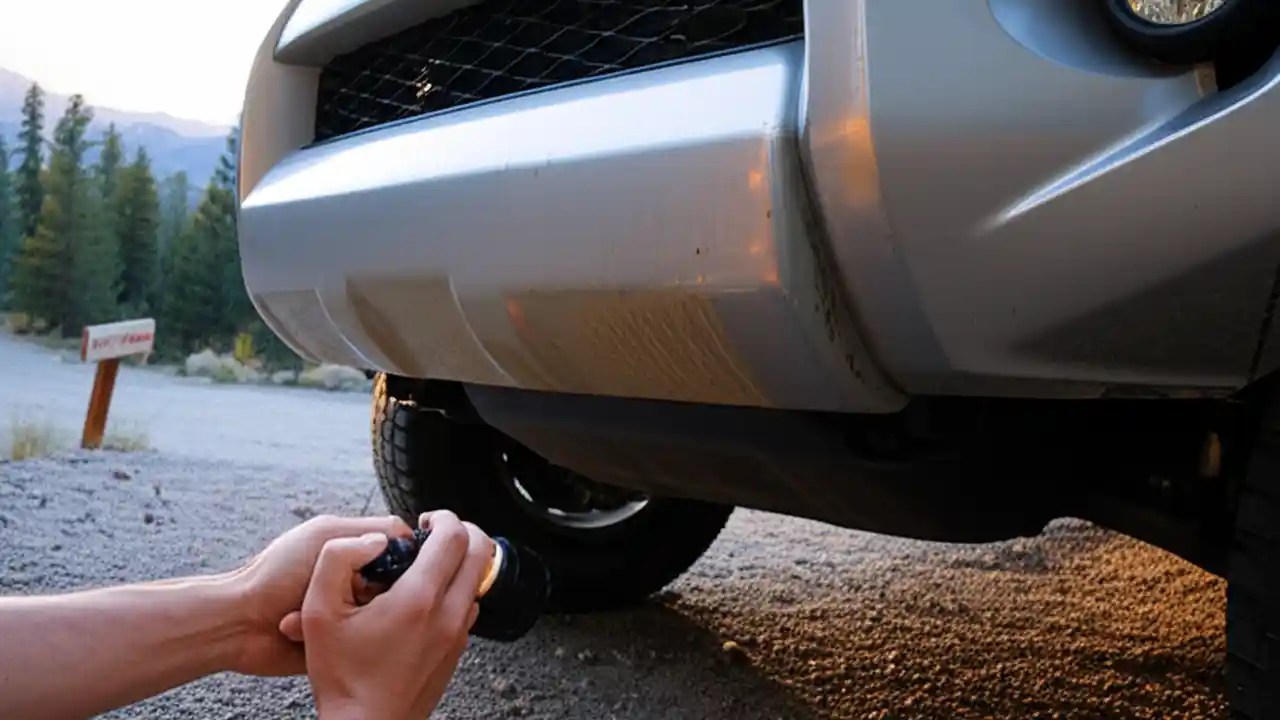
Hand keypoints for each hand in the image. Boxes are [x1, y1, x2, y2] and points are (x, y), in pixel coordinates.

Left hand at [231, 514, 412, 675]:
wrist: (239, 623)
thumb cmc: (276, 574)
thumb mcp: (322, 537)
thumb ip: (363, 532)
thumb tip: (402, 537)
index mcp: (349, 549)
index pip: (397, 548)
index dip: (406, 557)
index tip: (408, 568)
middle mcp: (352, 580)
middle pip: (395, 583)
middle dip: (380, 591)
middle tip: (359, 595)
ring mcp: (346, 611)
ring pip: (379, 614)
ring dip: (356, 615)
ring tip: (328, 615)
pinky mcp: (340, 641)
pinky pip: (359, 640)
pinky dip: (343, 638)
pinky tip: (318, 635)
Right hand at [301, 511, 494, 719]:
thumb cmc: (341, 677)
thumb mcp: (318, 612)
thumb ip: (337, 560)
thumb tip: (373, 540)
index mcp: (418, 599)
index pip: (455, 536)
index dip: (444, 516)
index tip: (427, 518)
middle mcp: (448, 614)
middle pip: (480, 551)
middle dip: (462, 530)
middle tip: (436, 531)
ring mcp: (458, 635)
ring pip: (478, 580)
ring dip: (462, 561)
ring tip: (430, 562)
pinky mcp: (458, 651)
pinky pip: (469, 606)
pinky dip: (457, 588)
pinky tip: (427, 595)